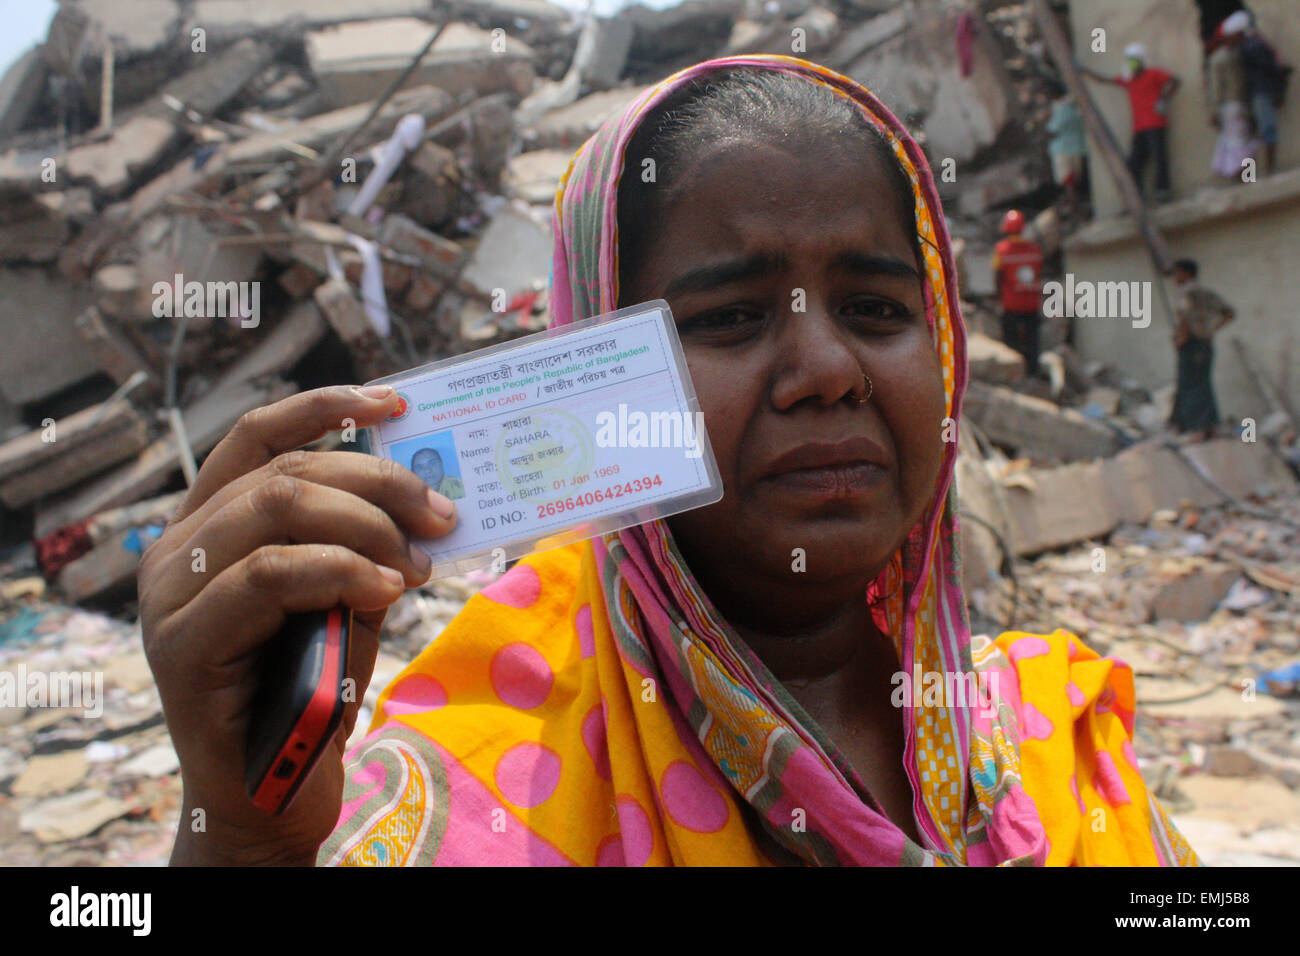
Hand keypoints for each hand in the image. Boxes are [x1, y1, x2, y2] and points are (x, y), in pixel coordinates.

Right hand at [139, 385, 456, 864]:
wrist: (272, 795)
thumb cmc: (311, 690)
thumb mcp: (347, 598)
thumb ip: (364, 545)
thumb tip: (424, 495)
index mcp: (212, 525)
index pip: (259, 437)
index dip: (326, 407)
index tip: (395, 402)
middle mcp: (179, 547)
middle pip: (285, 470)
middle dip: (377, 481)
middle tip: (441, 515)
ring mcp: (171, 593)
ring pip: (277, 508)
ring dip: (366, 525)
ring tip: (416, 563)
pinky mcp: (182, 641)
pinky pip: (270, 574)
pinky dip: (338, 570)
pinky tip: (383, 588)